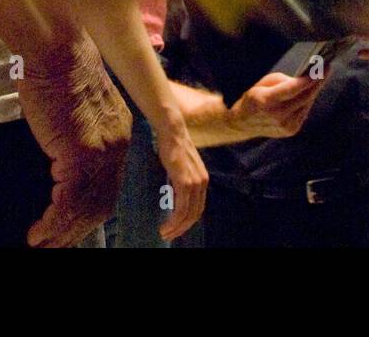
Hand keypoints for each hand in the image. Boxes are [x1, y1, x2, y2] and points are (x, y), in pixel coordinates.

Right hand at [18, 36, 131, 247]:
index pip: (110, 185)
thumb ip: (78, 138)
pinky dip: (53, 222)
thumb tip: (63, 163)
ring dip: (63, 231)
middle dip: (77, 228)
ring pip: (86, 207)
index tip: (70, 226)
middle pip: (102, 202)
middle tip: (54, 243)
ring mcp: (100, 151)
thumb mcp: (76, 111)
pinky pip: (68, 201)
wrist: (54, 50)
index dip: (89, 210)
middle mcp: (116, 146)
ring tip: (42, 243)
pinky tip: (38, 232)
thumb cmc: (57, 72)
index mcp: (118, 135)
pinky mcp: (80, 153)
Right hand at [152, 124, 208, 240]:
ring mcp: (195, 183)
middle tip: (168, 235)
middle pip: (195, 214)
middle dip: (182, 228)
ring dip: (176, 228)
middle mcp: (202, 183)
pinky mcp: (185, 183)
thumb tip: (173, 195)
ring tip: (164, 233)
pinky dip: (174, 221)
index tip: (176, 228)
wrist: (172, 132)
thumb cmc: (172, 147)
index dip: (188, 221)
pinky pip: (181, 209)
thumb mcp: (180, 167)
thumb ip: (181, 181)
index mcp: (203, 180)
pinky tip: (165, 226)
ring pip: (187, 215)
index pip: (198, 207)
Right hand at [227, 72, 325, 138]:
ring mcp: (285, 126)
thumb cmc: (254, 98)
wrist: (244, 123)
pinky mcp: (291, 131)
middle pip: (305, 97)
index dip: (309, 78)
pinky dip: (307, 101)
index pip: (293, 89)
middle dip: (317, 82)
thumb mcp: (263, 83)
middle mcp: (277, 116)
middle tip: (326, 69)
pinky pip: (305, 111)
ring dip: (314, 90)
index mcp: (266, 101)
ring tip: (319, 78)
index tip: (321, 68)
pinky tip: (308, 92)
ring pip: (307, 104)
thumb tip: (302, 80)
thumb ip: (282, 81)